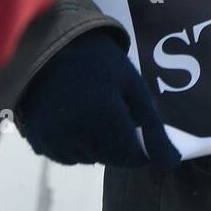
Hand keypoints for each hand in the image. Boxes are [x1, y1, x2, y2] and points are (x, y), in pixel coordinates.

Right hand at [17, 29, 181, 167]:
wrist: (52, 47)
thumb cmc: (100, 64)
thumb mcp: (133, 85)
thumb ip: (153, 126)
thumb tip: (171, 163)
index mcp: (104, 113)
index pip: (131, 157)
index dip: (138, 147)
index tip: (133, 127)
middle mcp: (77, 130)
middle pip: (110, 159)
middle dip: (116, 143)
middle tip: (111, 113)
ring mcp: (54, 137)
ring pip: (88, 159)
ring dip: (95, 145)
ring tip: (90, 112)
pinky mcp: (38, 140)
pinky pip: (66, 157)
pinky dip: (74, 145)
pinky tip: (72, 119)